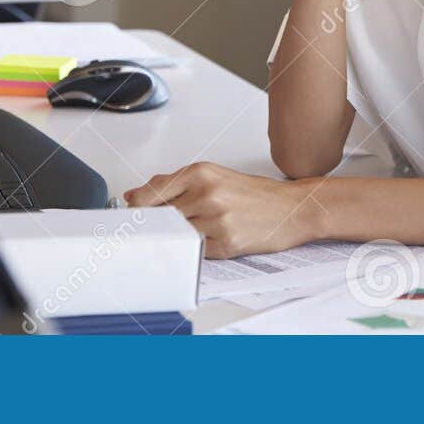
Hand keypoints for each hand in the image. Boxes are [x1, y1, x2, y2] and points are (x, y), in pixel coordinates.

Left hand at [124, 162, 321, 258]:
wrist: (291, 209)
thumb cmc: (254, 194)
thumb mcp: (213, 176)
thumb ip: (173, 183)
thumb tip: (135, 194)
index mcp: (200, 173)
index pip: (150, 194)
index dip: (136, 209)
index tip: (131, 216)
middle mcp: (206, 193)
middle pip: (160, 216)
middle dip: (157, 225)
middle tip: (158, 228)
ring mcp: (216, 219)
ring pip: (177, 235)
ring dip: (180, 237)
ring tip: (197, 230)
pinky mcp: (226, 243)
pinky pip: (196, 251)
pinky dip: (198, 249)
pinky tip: (212, 240)